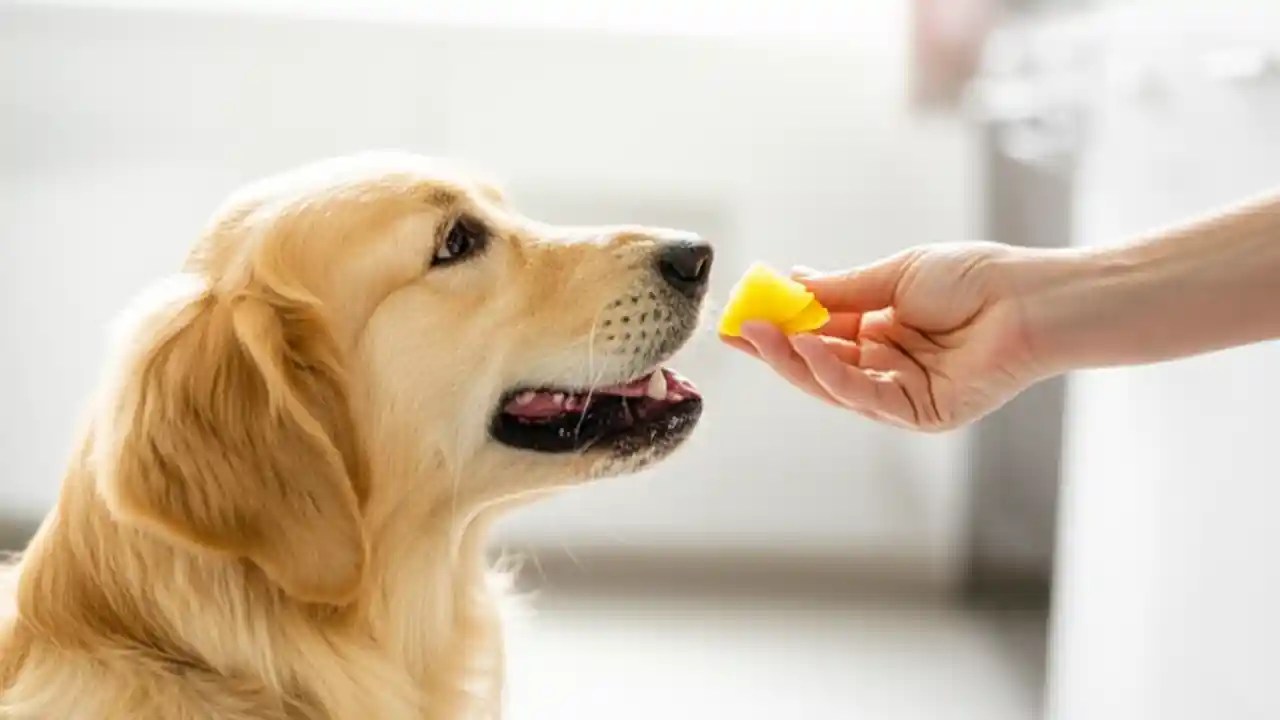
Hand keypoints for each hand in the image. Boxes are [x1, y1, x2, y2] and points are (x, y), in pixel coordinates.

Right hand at [722, 243, 1044, 430]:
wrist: (1030, 297)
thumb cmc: (975, 279)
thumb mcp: (894, 276)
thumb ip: (842, 289)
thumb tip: (793, 281)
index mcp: (880, 332)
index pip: (817, 334)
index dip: (779, 326)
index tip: (740, 313)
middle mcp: (885, 366)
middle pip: (817, 365)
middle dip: (775, 348)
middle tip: (737, 329)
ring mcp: (901, 393)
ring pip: (833, 385)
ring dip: (794, 361)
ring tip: (759, 334)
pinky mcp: (920, 413)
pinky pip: (866, 397)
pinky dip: (833, 375)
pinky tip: (809, 349)